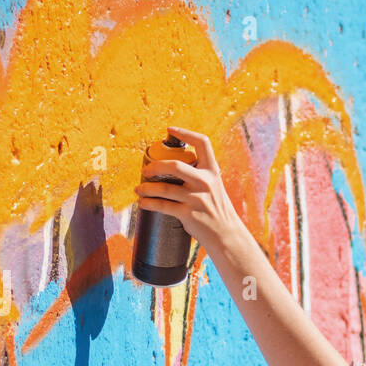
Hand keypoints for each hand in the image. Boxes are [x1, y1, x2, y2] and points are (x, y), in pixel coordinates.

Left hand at [133, 127, 242, 255]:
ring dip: (146, 188)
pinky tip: (143, 203)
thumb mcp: (215, 188)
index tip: (170, 130)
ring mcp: (197, 199)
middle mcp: (205, 183)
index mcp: (212, 172)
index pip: (202, 143)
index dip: (185, 133)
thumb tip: (173, 168)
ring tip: (138, 190)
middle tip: (146, 170)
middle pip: (175, 166)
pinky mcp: (189, 215)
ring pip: (164, 188)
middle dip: (155, 166)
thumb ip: (199, 176)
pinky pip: (163, 206)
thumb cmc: (217, 210)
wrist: (227, 235)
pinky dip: (149, 204)